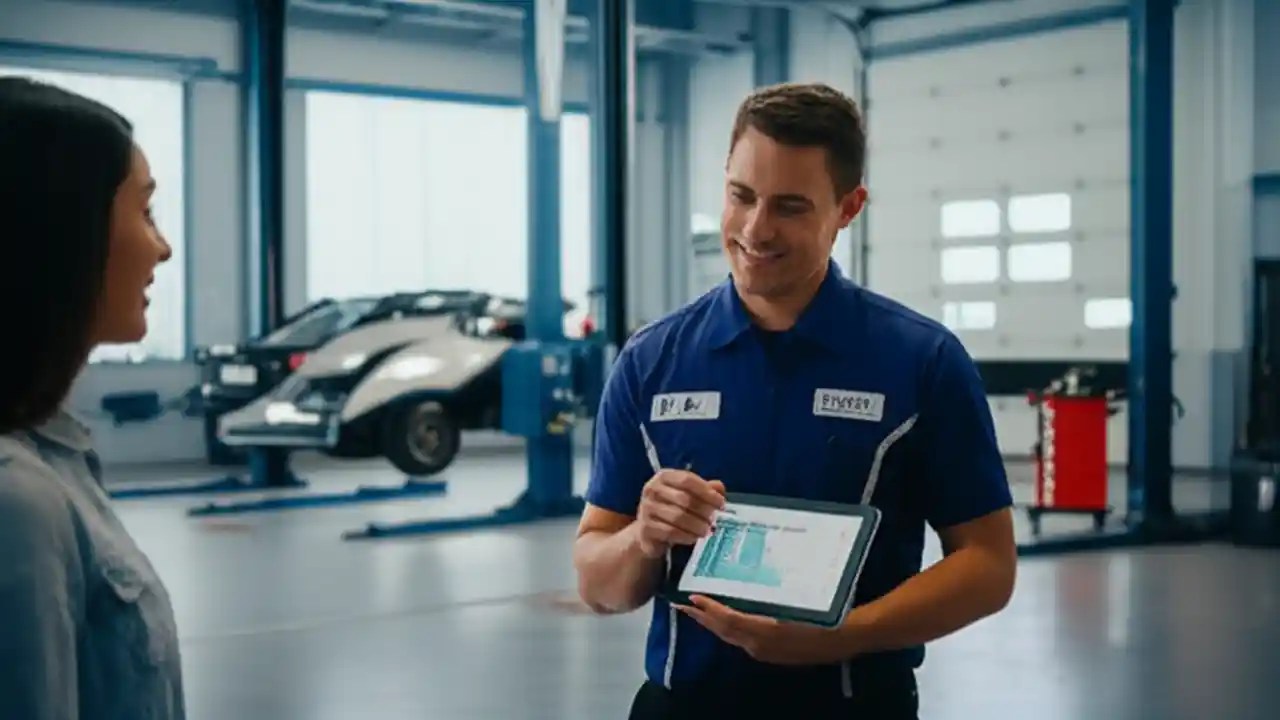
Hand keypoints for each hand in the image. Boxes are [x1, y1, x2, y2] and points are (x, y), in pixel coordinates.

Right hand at [634, 470, 724, 558]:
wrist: (649, 531)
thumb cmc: (672, 508)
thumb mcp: (688, 495)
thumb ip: (705, 489)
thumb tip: (719, 488)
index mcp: (664, 476)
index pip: (687, 479)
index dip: (706, 491)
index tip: (721, 503)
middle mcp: (652, 489)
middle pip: (683, 498)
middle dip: (703, 511)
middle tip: (714, 520)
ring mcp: (646, 509)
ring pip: (677, 517)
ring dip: (696, 525)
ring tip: (706, 530)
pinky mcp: (645, 528)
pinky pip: (670, 532)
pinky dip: (686, 536)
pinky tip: (694, 538)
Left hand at [676, 595, 846, 665]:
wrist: (846, 637)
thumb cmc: (824, 613)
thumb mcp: (798, 599)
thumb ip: (771, 593)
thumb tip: (748, 574)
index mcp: (764, 631)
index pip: (728, 619)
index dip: (709, 608)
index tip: (691, 597)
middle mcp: (759, 644)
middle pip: (723, 631)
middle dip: (702, 618)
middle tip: (681, 604)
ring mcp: (765, 651)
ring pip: (731, 636)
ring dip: (713, 623)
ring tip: (698, 610)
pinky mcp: (771, 652)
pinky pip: (742, 640)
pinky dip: (728, 628)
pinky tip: (726, 618)